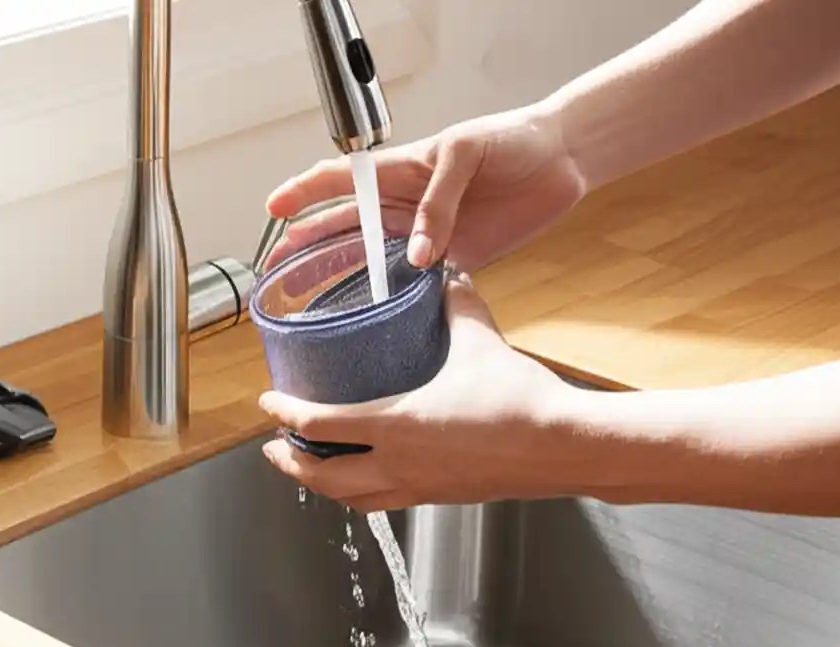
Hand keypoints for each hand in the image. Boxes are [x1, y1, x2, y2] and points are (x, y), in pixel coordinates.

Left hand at [258, 274, 570, 510]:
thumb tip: (446, 272)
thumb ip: (456, 302)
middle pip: (322, 477)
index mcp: (395, 425)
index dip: (284, 412)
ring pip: (352, 499)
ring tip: (309, 468)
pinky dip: (361, 493)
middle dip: (290, 462)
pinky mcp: (442, 497)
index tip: (267, 401)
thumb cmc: (521, 398)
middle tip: (273, 445)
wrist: (565, 446)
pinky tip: (367, 476)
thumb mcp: (479, 338)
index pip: (318, 424)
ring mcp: (420, 486)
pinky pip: (385, 501)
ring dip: (321, 485)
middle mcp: (399, 464)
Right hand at [264, 103, 586, 271]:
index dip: (305, 192)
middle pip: (346, 227)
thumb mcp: (466, 152)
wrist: (564, 157)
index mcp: (402, 169)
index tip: (275, 209)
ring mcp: (430, 234)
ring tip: (309, 295)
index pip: (341, 179)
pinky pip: (421, 282)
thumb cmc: (512, 138)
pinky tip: (376, 314)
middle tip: (278, 269)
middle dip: (309, 245)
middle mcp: (407, 205)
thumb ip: (438, 201)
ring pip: (374, 259)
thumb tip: (418, 254)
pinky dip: (399, 298)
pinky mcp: (459, 257)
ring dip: (342, 276)